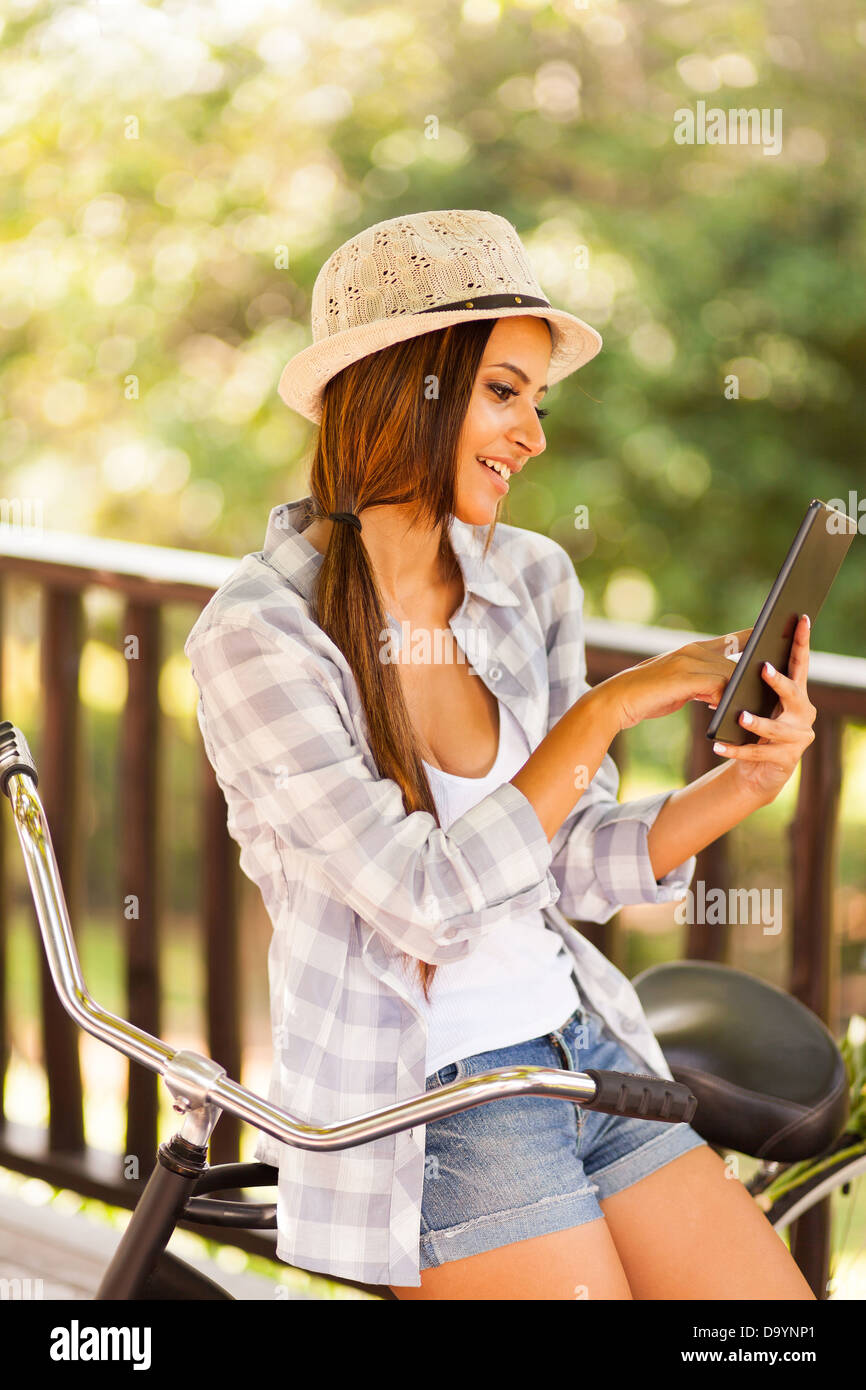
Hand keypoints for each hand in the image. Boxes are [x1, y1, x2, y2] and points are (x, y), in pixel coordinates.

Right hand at [609, 627, 755, 730]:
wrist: (616, 700)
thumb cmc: (646, 696)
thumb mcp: (677, 685)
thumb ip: (699, 682)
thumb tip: (721, 691)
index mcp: (690, 650)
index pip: (728, 640)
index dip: (749, 637)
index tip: (768, 634)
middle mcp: (691, 651)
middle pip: (734, 662)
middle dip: (750, 677)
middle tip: (760, 694)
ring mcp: (688, 662)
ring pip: (729, 673)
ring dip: (736, 693)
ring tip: (741, 708)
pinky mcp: (685, 677)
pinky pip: (718, 685)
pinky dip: (723, 699)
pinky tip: (717, 710)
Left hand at [709, 614, 816, 802]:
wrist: (759, 768)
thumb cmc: (756, 726)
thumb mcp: (756, 699)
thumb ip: (753, 675)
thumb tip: (743, 639)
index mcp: (797, 692)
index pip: (799, 662)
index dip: (801, 641)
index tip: (802, 619)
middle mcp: (804, 713)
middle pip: (793, 693)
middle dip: (778, 681)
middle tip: (762, 668)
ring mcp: (798, 737)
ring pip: (775, 727)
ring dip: (757, 721)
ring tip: (739, 716)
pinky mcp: (785, 759)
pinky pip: (757, 752)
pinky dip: (735, 749)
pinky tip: (717, 745)